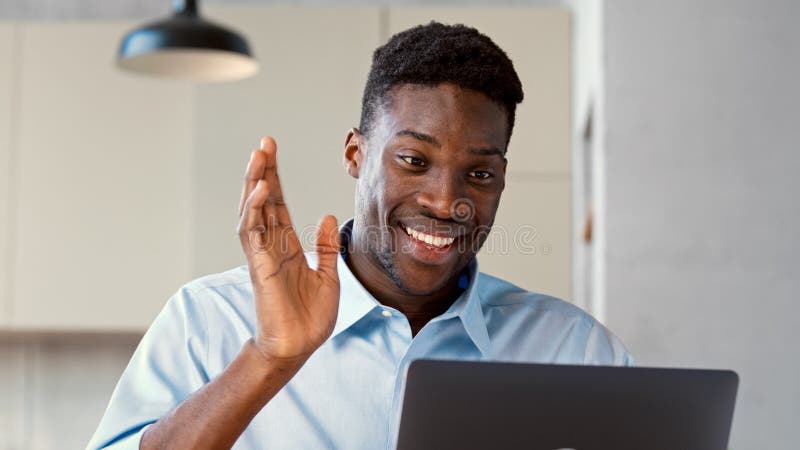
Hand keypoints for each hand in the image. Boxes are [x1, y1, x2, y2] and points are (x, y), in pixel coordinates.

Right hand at [236, 136, 340, 364]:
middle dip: (262, 172)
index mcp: (287, 247)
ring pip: (252, 211)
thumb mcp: (328, 275)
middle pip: (263, 201)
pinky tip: (261, 189)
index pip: (277, 205)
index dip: (274, 178)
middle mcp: (272, 246)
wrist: (298, 347)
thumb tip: (326, 217)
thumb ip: (326, 246)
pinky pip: (252, 233)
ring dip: (254, 183)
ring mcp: (263, 255)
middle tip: (264, 143)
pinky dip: (255, 210)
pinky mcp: (259, 266)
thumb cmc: (310, 317)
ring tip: (259, 156)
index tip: (272, 152)